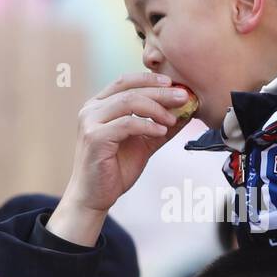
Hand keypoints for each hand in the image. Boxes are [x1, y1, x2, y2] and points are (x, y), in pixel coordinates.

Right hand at [46, 73, 191, 245]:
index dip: (150, 79)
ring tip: (173, 119)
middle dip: (160, 92)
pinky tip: (161, 131)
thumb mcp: (144, 143)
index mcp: (99, 105)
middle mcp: (91, 109)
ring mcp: (90, 122)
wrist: (95, 196)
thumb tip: (186, 111)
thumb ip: (161, 126)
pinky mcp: (94, 137)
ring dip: (157, 108)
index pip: (126, 81)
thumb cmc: (115, 169)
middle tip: (183, 97)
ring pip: (129, 102)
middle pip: (130, 89)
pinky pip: (127, 123)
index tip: (174, 84)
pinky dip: (148, 125)